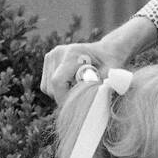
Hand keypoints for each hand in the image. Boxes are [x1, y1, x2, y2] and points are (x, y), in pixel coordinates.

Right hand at [41, 16, 156, 102]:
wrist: (107, 51)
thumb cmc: (111, 64)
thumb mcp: (108, 76)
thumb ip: (96, 88)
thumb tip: (84, 103)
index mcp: (73, 54)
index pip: (57, 81)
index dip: (63, 98)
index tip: (73, 106)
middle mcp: (59, 52)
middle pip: (50, 86)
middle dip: (63, 98)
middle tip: (79, 100)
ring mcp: (52, 55)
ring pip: (46, 87)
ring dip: (60, 94)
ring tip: (76, 90)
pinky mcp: (50, 59)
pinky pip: (46, 84)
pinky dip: (57, 89)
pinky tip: (70, 85)